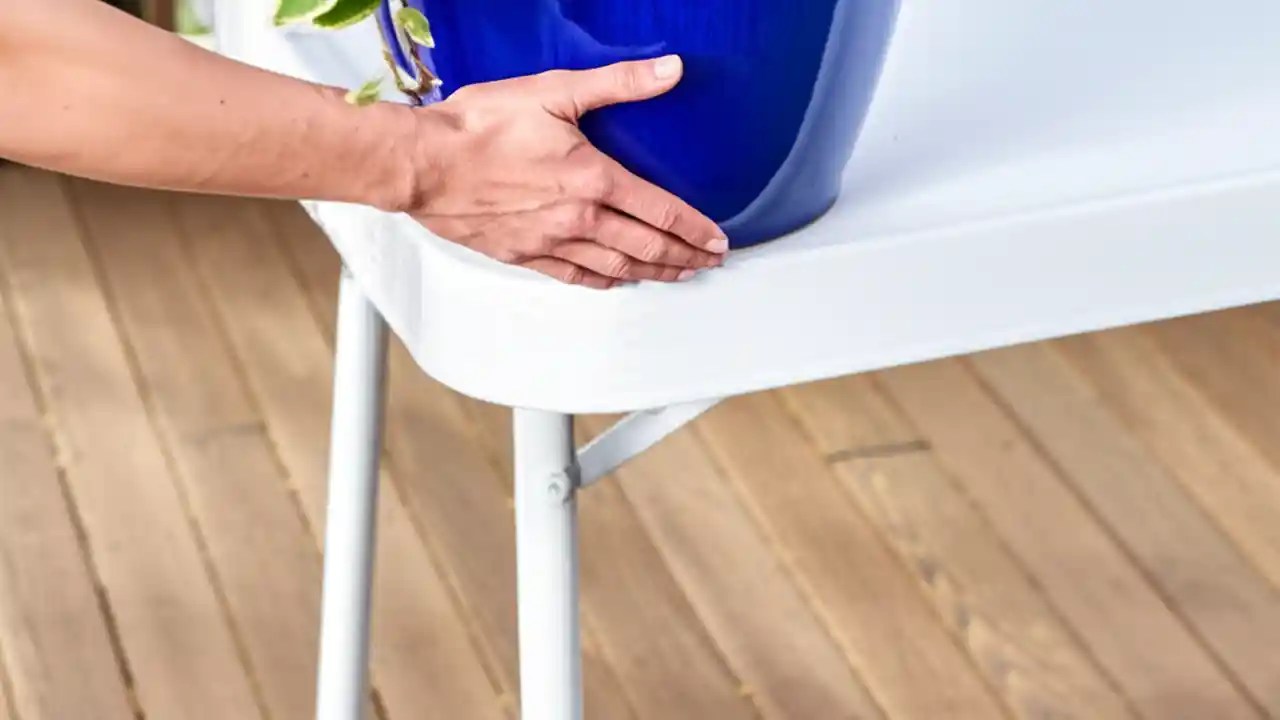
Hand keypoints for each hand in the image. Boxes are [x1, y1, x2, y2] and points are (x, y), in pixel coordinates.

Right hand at [405, 55, 727, 288]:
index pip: (661, 211)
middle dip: (683, 257)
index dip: (695, 229)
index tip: (717, 241)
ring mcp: (551, 243)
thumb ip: (618, 84)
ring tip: (676, 275)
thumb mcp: (554, 91)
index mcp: (592, 180)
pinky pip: (575, 276)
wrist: (422, 164)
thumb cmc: (479, 127)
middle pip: (646, 247)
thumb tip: (669, 71)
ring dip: (652, 273)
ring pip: (616, 267)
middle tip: (707, 264)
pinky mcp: (524, 255)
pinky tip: (617, 282)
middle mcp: (578, 220)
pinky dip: (604, 281)